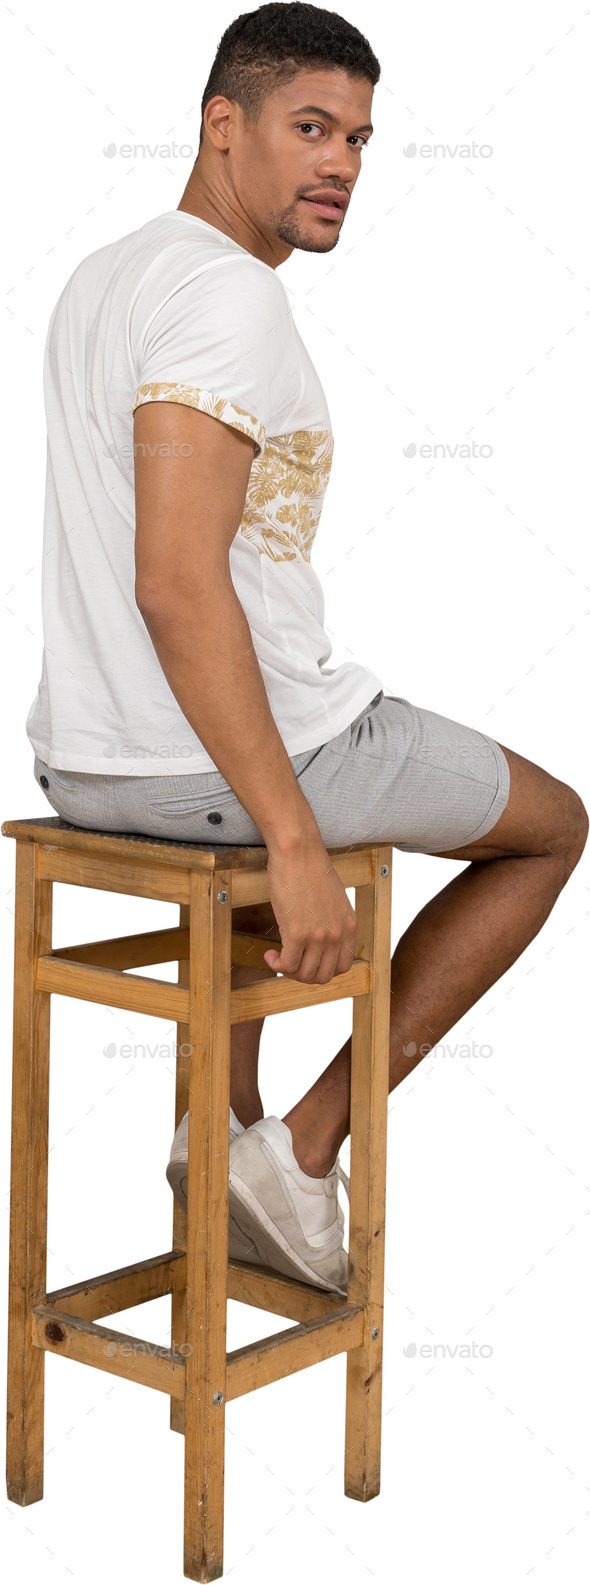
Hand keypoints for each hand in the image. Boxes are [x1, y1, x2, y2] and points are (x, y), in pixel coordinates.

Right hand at [263, 833, 356, 983]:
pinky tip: (270, 955)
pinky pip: (287, 965)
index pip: (342, 967)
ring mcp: (318, 936)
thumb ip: (332, 921)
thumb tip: (318, 937)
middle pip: (323, 976)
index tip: (308, 962)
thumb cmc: (311, 869)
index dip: (322, 970)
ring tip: (278, 959)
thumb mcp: (334, 899)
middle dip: (305, 975)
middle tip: (291, 964)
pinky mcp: (296, 933)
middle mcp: (337, 935)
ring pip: (304, 974)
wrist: (298, 852)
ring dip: (288, 971)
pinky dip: (276, 965)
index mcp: (349, 926)